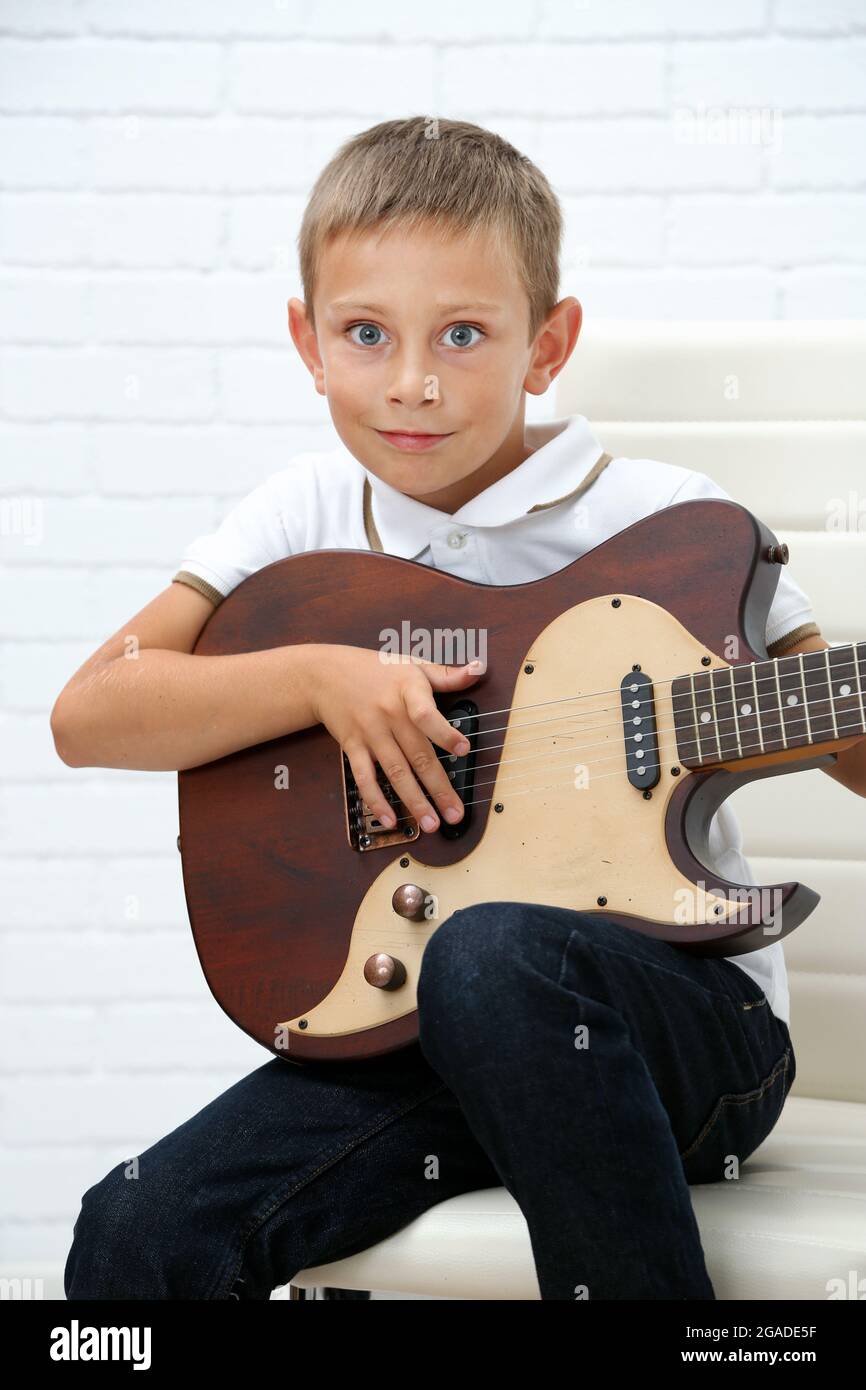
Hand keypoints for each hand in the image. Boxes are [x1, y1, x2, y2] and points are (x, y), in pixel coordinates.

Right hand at [309, 644, 484, 832]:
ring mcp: (370, 733)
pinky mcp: (353, 747)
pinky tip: (390, 819)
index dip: (445, 733)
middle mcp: (389, 715)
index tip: (463, 750)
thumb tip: (478, 670)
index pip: (426, 714)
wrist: (325, 674)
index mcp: (408, 691)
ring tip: (431, 823)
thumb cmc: (375, 669)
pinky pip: (364, 777)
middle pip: (417, 755)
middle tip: (455, 813)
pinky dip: (376, 800)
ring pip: (395, 772)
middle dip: (438, 788)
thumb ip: (446, 674)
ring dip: (414, 801)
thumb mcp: (412, 664)